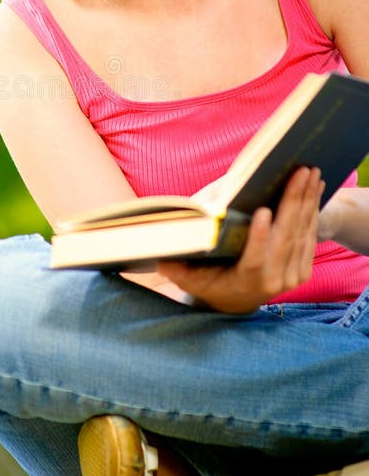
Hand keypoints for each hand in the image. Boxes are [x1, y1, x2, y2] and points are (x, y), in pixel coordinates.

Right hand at [157, 167, 324, 313]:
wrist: (237, 304)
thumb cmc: (209, 284)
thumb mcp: (189, 278)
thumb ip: (176, 266)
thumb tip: (159, 251)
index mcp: (245, 281)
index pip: (255, 259)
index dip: (259, 237)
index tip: (261, 211)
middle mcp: (274, 281)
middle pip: (285, 238)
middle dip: (293, 201)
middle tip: (299, 171)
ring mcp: (292, 276)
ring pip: (303, 233)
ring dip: (307, 200)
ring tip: (309, 171)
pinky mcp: (303, 269)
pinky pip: (310, 235)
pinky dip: (313, 208)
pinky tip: (314, 187)